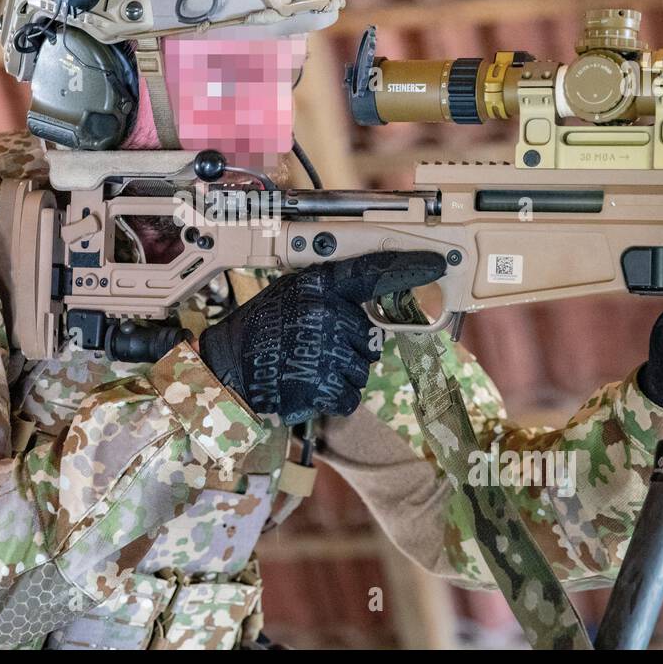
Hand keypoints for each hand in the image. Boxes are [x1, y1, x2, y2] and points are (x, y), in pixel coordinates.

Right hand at [198, 251, 448, 424]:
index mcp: (317, 286)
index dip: (405, 268)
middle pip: (368, 337)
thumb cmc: (260, 333)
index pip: (370, 272)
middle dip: (347, 349)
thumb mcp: (291, 296)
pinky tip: (307, 386)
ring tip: (304, 367)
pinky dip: (333, 398)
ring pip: (361, 370)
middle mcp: (325, 312)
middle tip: (311, 349)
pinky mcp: (323, 384)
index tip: (435, 264)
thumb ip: (329, 298)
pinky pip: (350, 396)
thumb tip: (369, 311)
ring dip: (339, 375)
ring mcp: (325, 349)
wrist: (227, 369)